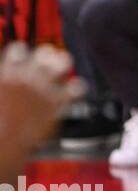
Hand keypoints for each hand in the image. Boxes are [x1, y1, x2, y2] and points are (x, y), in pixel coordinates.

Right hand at [0, 43, 84, 167]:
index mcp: (7, 71)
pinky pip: (76, 87)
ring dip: (63, 63)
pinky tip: (76, 88)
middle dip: (46, 55)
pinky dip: (77, 87)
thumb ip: (3, 81)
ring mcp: (45, 86)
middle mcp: (28, 75)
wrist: (2, 141)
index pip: (18, 49)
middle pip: (44, 52)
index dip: (21, 52)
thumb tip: (4, 77)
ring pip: (63, 62)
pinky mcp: (59, 101)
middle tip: (47, 59)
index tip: (23, 56)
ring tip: (63, 64)